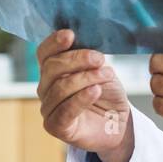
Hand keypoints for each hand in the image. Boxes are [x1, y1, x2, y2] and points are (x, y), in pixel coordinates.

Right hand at [37, 29, 133, 161]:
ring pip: (60, 88)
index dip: (53, 43)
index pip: (44, 54)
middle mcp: (46, 88)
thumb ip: (90, 59)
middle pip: (52, 68)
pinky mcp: (56, 126)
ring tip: (106, 75)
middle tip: (99, 59)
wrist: (118, 124)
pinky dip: (81, 98)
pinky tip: (95, 91)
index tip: (69, 35)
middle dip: (77, 60)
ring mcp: (49, 108)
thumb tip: (86, 41)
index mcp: (53, 71)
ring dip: (86, 78)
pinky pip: (64, 110)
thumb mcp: (102, 71)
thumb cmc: (108, 95)